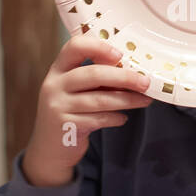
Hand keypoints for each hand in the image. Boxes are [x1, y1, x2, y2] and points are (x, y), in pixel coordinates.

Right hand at [22, 33, 151, 185]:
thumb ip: (96, 78)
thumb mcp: (76, 90)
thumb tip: (133, 71)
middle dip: (124, 77)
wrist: (50, 148)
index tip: (120, 55)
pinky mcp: (66, 126)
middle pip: (93, 73)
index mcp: (58, 69)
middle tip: (145, 82)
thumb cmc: (71, 112)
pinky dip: (116, 118)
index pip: (75, 46)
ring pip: (101, 99)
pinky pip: (99, 119)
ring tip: (144, 101)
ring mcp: (58, 106)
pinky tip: (123, 118)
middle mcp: (54, 85)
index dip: (99, 47)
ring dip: (127, 100)